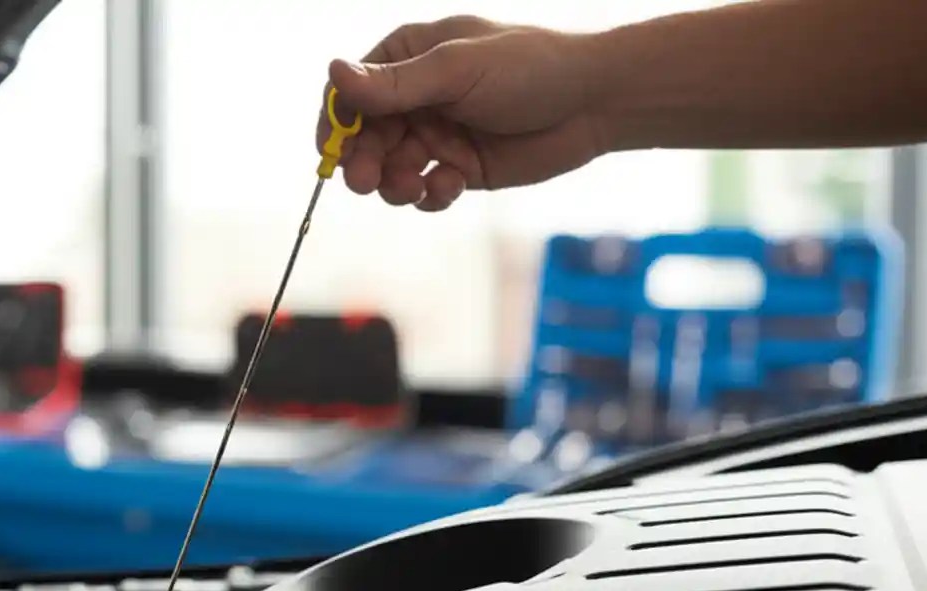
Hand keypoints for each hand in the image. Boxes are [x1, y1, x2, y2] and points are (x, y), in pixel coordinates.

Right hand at [317, 15, 608, 210]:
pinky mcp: (458, 169)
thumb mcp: (456, 71)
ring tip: (416, 186)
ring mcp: (436, 135)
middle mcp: (416, 97)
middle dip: (363, 162)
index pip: (350, 93)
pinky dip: (430, 195)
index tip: (331, 151)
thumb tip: (332, 73)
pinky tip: (451, 185)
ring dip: (395, 183)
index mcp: (407, 58)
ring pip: (390, 170)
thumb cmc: (530, 68)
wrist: (594, 103)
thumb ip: (394, 84)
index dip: (335, 123)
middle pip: (364, 139)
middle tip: (368, 181)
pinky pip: (425, 191)